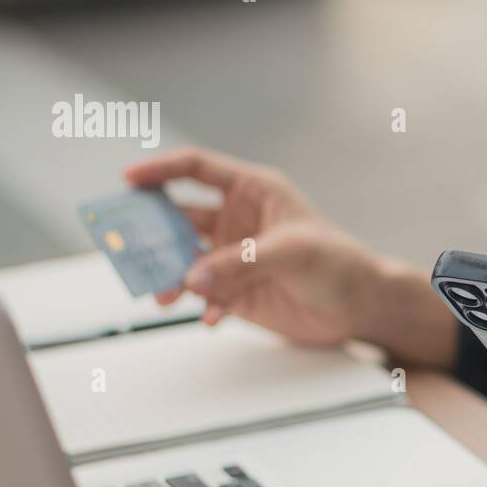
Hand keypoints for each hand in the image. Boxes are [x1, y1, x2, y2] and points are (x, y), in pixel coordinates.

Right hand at [124, 147, 458, 364]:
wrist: (360, 306)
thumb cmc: (340, 262)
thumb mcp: (293, 252)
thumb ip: (241, 262)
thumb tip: (193, 277)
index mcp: (252, 191)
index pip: (196, 169)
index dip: (160, 170)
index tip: (128, 180)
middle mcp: (235, 220)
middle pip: (177, 216)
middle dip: (150, 229)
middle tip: (126, 243)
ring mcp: (232, 256)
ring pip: (183, 259)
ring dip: (168, 274)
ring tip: (160, 293)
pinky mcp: (234, 291)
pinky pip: (202, 295)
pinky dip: (199, 305)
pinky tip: (209, 317)